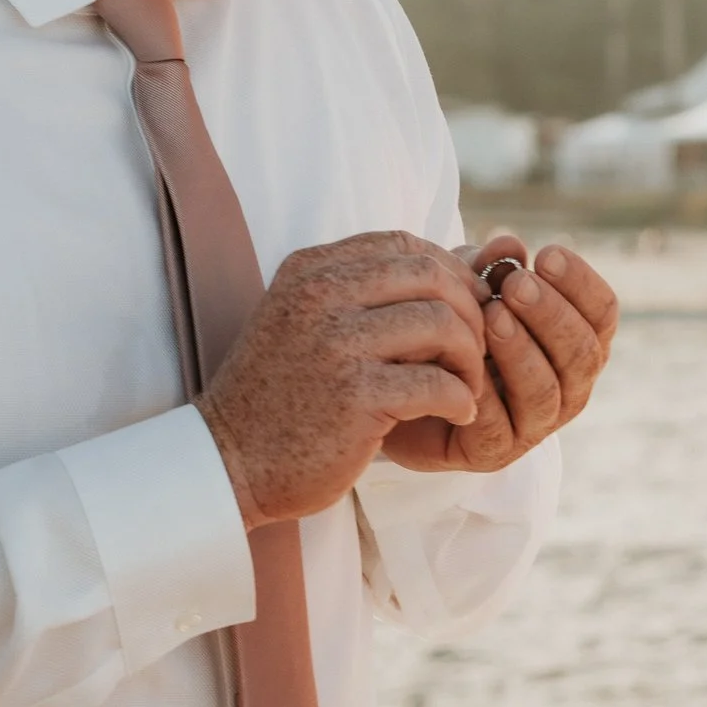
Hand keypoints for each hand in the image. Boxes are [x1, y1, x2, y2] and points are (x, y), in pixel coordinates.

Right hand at [197, 231, 491, 527]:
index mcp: (309, 271)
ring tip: (467, 385)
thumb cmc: (283, 396)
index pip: (404, 244)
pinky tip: (458, 413)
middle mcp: (320, 296)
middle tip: (477, 349)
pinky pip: (439, 383)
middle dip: (470, 311)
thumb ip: (359, 292)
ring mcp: (336, 345)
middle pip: (432, 276)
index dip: (450, 272)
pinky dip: (461, 399)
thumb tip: (451, 271)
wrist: (229, 462)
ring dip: (470, 358)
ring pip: (442, 324)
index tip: (466, 307)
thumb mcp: (304, 321)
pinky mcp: (355, 396)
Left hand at [384, 235, 619, 475]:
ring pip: (546, 393)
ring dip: (522, 351)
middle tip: (517, 284)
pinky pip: (500, 426)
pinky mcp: (494, 452)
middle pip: (583, 355)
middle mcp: (568, 386)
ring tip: (492, 316)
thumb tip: (509, 245)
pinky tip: (466, 362)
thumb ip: (489, 268)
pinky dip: (486, 393)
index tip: (548, 255)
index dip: (582, 284)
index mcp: (575, 342)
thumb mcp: (469, 288)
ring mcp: (535, 424)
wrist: (400, 382)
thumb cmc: (450, 327)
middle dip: (552, 315)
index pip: (602, 315)